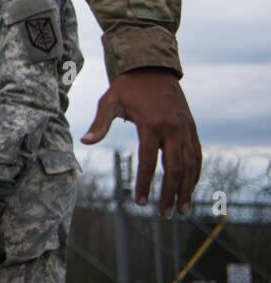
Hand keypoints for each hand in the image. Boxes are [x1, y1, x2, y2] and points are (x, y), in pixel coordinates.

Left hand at [81, 68, 201, 216]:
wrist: (153, 68)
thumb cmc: (128, 87)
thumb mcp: (110, 100)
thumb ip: (100, 123)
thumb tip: (85, 142)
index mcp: (151, 124)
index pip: (148, 161)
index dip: (145, 184)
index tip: (141, 202)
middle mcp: (172, 128)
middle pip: (173, 168)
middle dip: (169, 193)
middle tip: (163, 213)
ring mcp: (185, 129)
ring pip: (190, 165)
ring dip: (186, 188)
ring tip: (181, 209)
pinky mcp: (192, 128)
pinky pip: (197, 155)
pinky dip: (195, 173)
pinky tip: (190, 188)